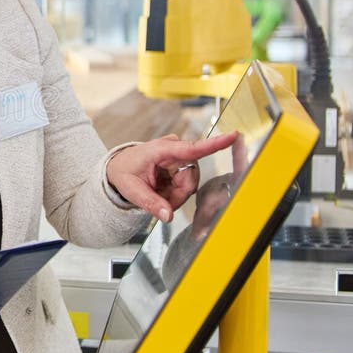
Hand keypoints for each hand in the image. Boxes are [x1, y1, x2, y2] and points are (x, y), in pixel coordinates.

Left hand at [106, 131, 238, 222]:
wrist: (119, 167)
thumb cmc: (124, 172)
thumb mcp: (131, 189)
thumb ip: (150, 203)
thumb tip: (167, 215)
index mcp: (161, 150)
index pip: (191, 149)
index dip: (214, 144)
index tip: (233, 136)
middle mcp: (174, 150)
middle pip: (190, 179)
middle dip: (176, 195)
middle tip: (158, 199)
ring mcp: (179, 157)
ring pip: (190, 185)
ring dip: (176, 195)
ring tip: (158, 193)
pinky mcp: (183, 165)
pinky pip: (187, 186)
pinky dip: (175, 194)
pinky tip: (163, 190)